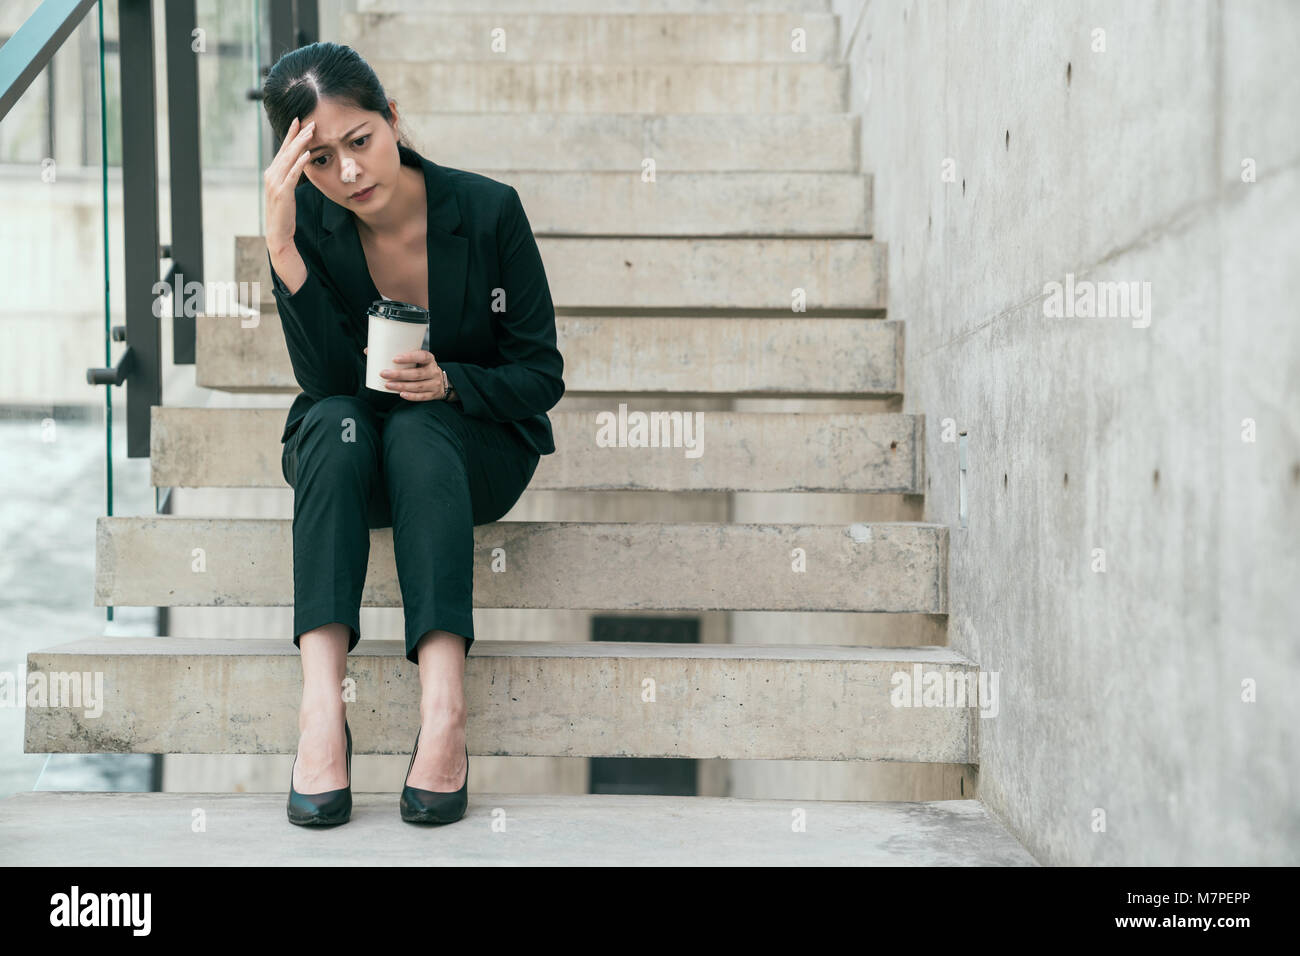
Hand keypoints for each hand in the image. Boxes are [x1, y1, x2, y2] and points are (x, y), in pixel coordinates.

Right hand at [264, 116, 315, 253]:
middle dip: (298, 135)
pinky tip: (308, 154)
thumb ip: (289, 177)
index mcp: (272, 173)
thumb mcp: (286, 191)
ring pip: (289, 159)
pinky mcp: (282, 192)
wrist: (278, 233)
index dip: (290, 135)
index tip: (299, 121)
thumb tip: (298, 165)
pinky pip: (292, 174)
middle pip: (286, 150)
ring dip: (301, 144)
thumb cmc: (285, 213)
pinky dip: (300, 163)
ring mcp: (275, 183)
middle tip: (310, 122)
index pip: (283, 150)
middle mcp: (271, 175)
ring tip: (311, 133)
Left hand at [364, 347, 446, 400]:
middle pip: (417, 374)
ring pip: (418, 386)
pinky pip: (422, 397)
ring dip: (401, 386)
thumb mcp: (416, 359)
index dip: (409, 357)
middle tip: (384, 374)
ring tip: (388, 385)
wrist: (441, 382)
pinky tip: (401, 394)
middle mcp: (433, 371)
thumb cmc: (421, 367)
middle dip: (399, 375)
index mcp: (429, 359)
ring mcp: (434, 384)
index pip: (421, 356)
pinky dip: (411, 396)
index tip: (394, 358)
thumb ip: (396, 356)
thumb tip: (368, 351)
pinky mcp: (433, 395)